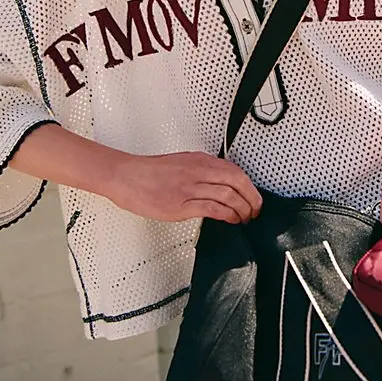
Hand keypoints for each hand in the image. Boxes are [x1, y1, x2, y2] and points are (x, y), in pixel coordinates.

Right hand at [106, 151, 262, 223]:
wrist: (125, 176)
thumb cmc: (148, 172)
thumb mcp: (181, 163)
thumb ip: (201, 172)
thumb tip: (219, 184)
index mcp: (199, 160)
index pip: (235, 170)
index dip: (250, 185)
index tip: (254, 196)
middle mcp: (197, 171)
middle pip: (237, 181)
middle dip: (252, 198)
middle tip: (256, 209)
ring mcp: (190, 188)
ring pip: (228, 195)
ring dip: (242, 209)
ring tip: (245, 218)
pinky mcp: (181, 205)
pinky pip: (213, 208)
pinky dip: (228, 215)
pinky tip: (231, 220)